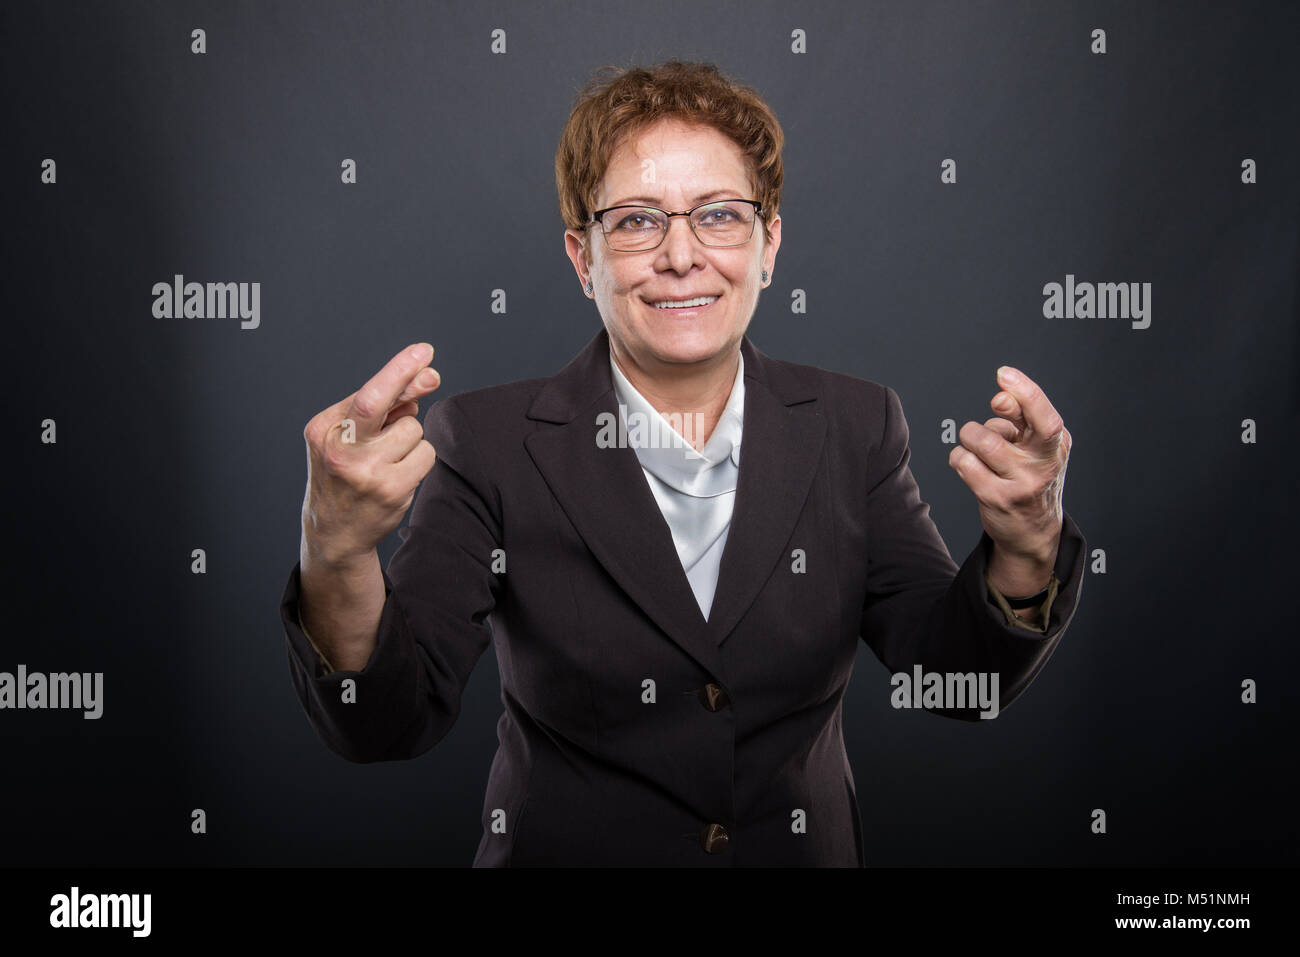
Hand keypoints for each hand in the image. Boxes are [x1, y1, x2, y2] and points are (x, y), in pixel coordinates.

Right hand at [301, 342, 441, 565]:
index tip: (423, 352)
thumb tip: (426, 376)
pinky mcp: (391, 490)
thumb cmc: (344, 472)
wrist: (334, 531)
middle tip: (431, 370)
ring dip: (410, 437)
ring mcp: (366, 472)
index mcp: (324, 429)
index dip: (398, 370)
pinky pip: (425, 454)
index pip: (366, 393)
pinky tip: (399, 472)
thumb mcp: (349, 435)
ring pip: (413, 429)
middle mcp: (341, 450)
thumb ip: (384, 406)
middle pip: (382, 404)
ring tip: (388, 457)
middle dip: (408, 380)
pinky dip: (419, 458)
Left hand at [948, 366, 1070, 567]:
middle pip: (1001, 433)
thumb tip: (1001, 395)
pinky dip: (960, 457)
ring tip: (977, 448)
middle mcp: (1042, 465)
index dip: (1024, 392)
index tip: (1003, 374)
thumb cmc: (1030, 475)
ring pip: (978, 444)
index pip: (1044, 417)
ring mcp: (1019, 484)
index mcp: (1056, 445)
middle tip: (989, 425)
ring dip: (970, 439)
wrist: (1033, 531)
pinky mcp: (997, 498)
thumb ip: (1021, 418)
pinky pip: (964, 463)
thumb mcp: (1036, 446)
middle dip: (986, 422)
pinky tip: (969, 465)